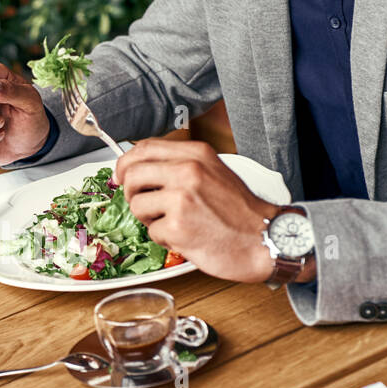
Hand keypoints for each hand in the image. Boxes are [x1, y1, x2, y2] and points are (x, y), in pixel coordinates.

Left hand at [116, 140, 290, 283]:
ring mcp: (181, 199)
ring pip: (137, 205)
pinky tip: (186, 236)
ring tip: (172, 222)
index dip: (125, 163)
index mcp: (196, 154)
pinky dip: (164, 238)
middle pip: (131, 174)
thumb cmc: (239, 211)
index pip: (143, 148)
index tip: (122, 176)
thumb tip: (138, 168)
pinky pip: (151, 232)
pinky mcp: (178, 227)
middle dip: (131, 193)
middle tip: (145, 205)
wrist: (264, 239)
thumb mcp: (213, 172)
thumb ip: (180, 165)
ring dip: (148, 219)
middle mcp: (187, 171)